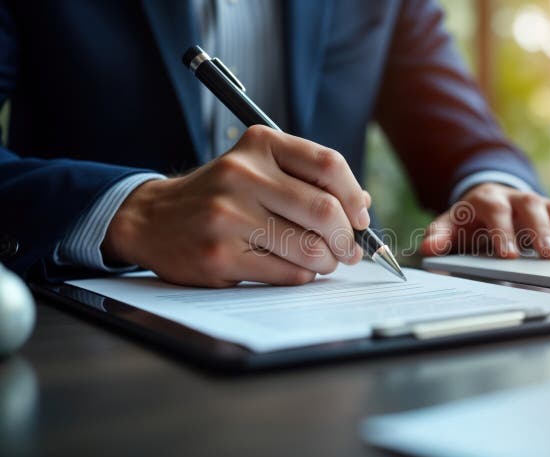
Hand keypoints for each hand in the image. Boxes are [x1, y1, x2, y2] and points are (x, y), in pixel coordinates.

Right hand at [102, 126, 370, 286]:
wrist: (152, 218)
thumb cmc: (220, 194)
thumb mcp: (258, 168)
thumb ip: (308, 179)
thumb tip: (362, 205)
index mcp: (259, 145)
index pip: (329, 164)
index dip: (354, 196)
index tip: (360, 217)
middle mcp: (242, 174)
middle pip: (324, 210)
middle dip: (347, 238)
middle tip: (349, 250)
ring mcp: (228, 216)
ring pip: (308, 248)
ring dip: (327, 261)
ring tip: (322, 261)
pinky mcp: (220, 256)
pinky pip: (286, 273)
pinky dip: (302, 275)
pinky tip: (293, 269)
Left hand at [420, 183, 549, 258]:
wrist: (487, 200)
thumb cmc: (470, 219)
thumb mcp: (450, 225)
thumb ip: (439, 236)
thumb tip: (427, 249)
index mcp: (489, 198)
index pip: (496, 211)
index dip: (503, 231)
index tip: (508, 255)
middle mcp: (517, 197)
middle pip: (532, 209)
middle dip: (540, 231)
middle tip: (548, 254)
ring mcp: (539, 203)